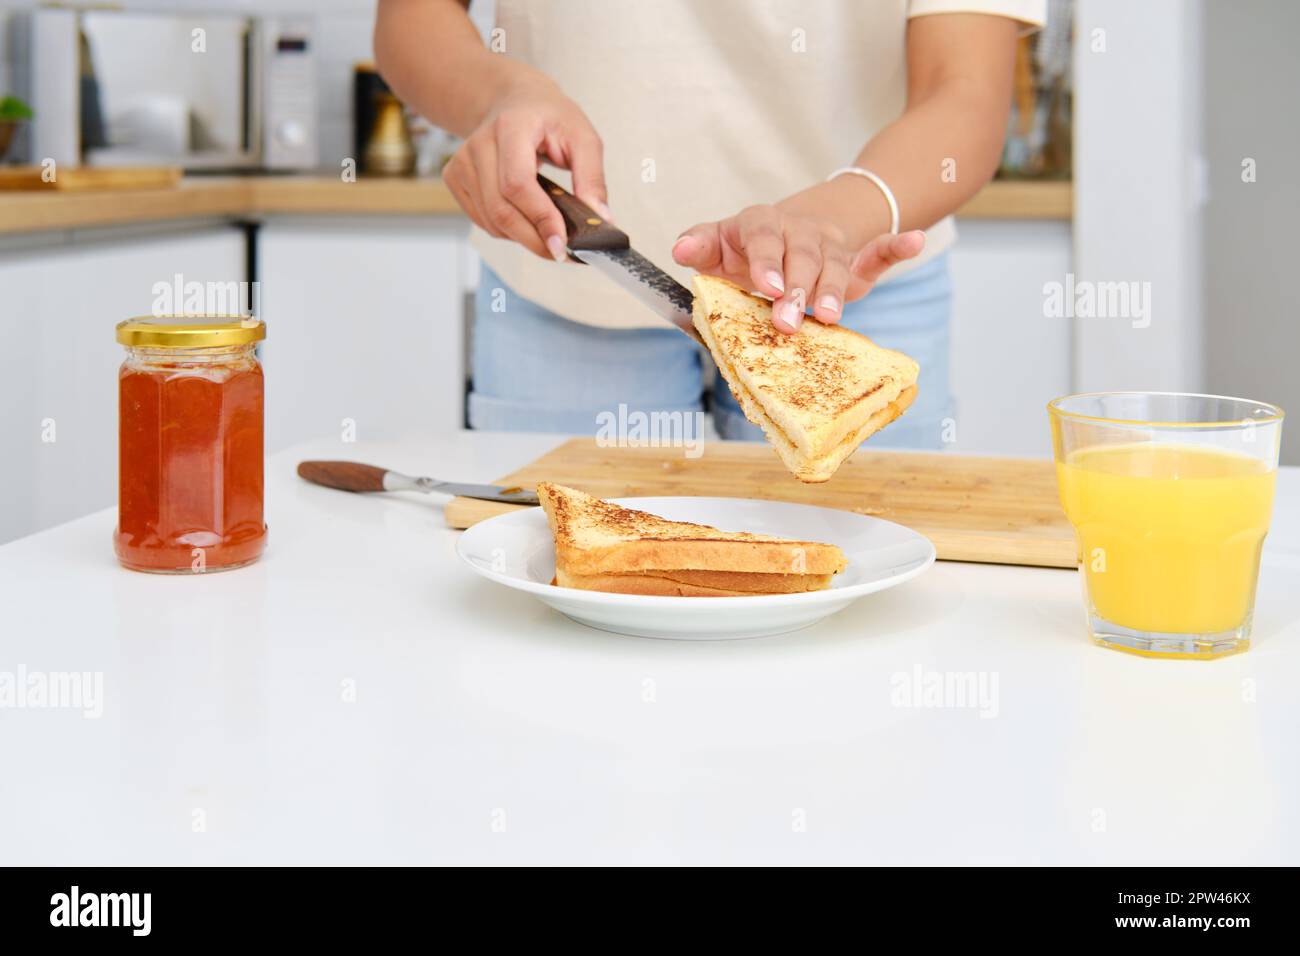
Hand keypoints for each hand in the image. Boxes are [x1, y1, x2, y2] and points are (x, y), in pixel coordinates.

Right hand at [443, 77, 608, 260]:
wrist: (512, 100)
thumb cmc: (548, 117)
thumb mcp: (582, 136)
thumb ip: (592, 178)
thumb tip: (600, 219)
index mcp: (511, 127)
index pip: (517, 183)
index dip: (539, 217)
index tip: (561, 244)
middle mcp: (479, 144)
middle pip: (501, 209)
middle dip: (534, 240)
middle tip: (562, 253)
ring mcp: (462, 162)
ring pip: (491, 221)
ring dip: (523, 238)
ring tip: (548, 232)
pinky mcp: (454, 178)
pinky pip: (482, 220)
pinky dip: (507, 231)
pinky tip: (525, 219)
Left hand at [672, 205, 924, 333]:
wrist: (791, 231)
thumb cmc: (749, 250)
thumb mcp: (721, 247)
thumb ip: (701, 247)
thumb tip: (679, 248)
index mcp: (761, 225)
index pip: (763, 235)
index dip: (766, 260)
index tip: (766, 288)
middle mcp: (797, 231)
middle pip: (802, 254)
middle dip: (796, 288)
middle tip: (786, 321)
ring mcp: (829, 244)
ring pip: (834, 263)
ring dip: (832, 289)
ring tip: (827, 317)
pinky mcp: (856, 258)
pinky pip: (879, 249)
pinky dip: (897, 246)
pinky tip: (913, 242)